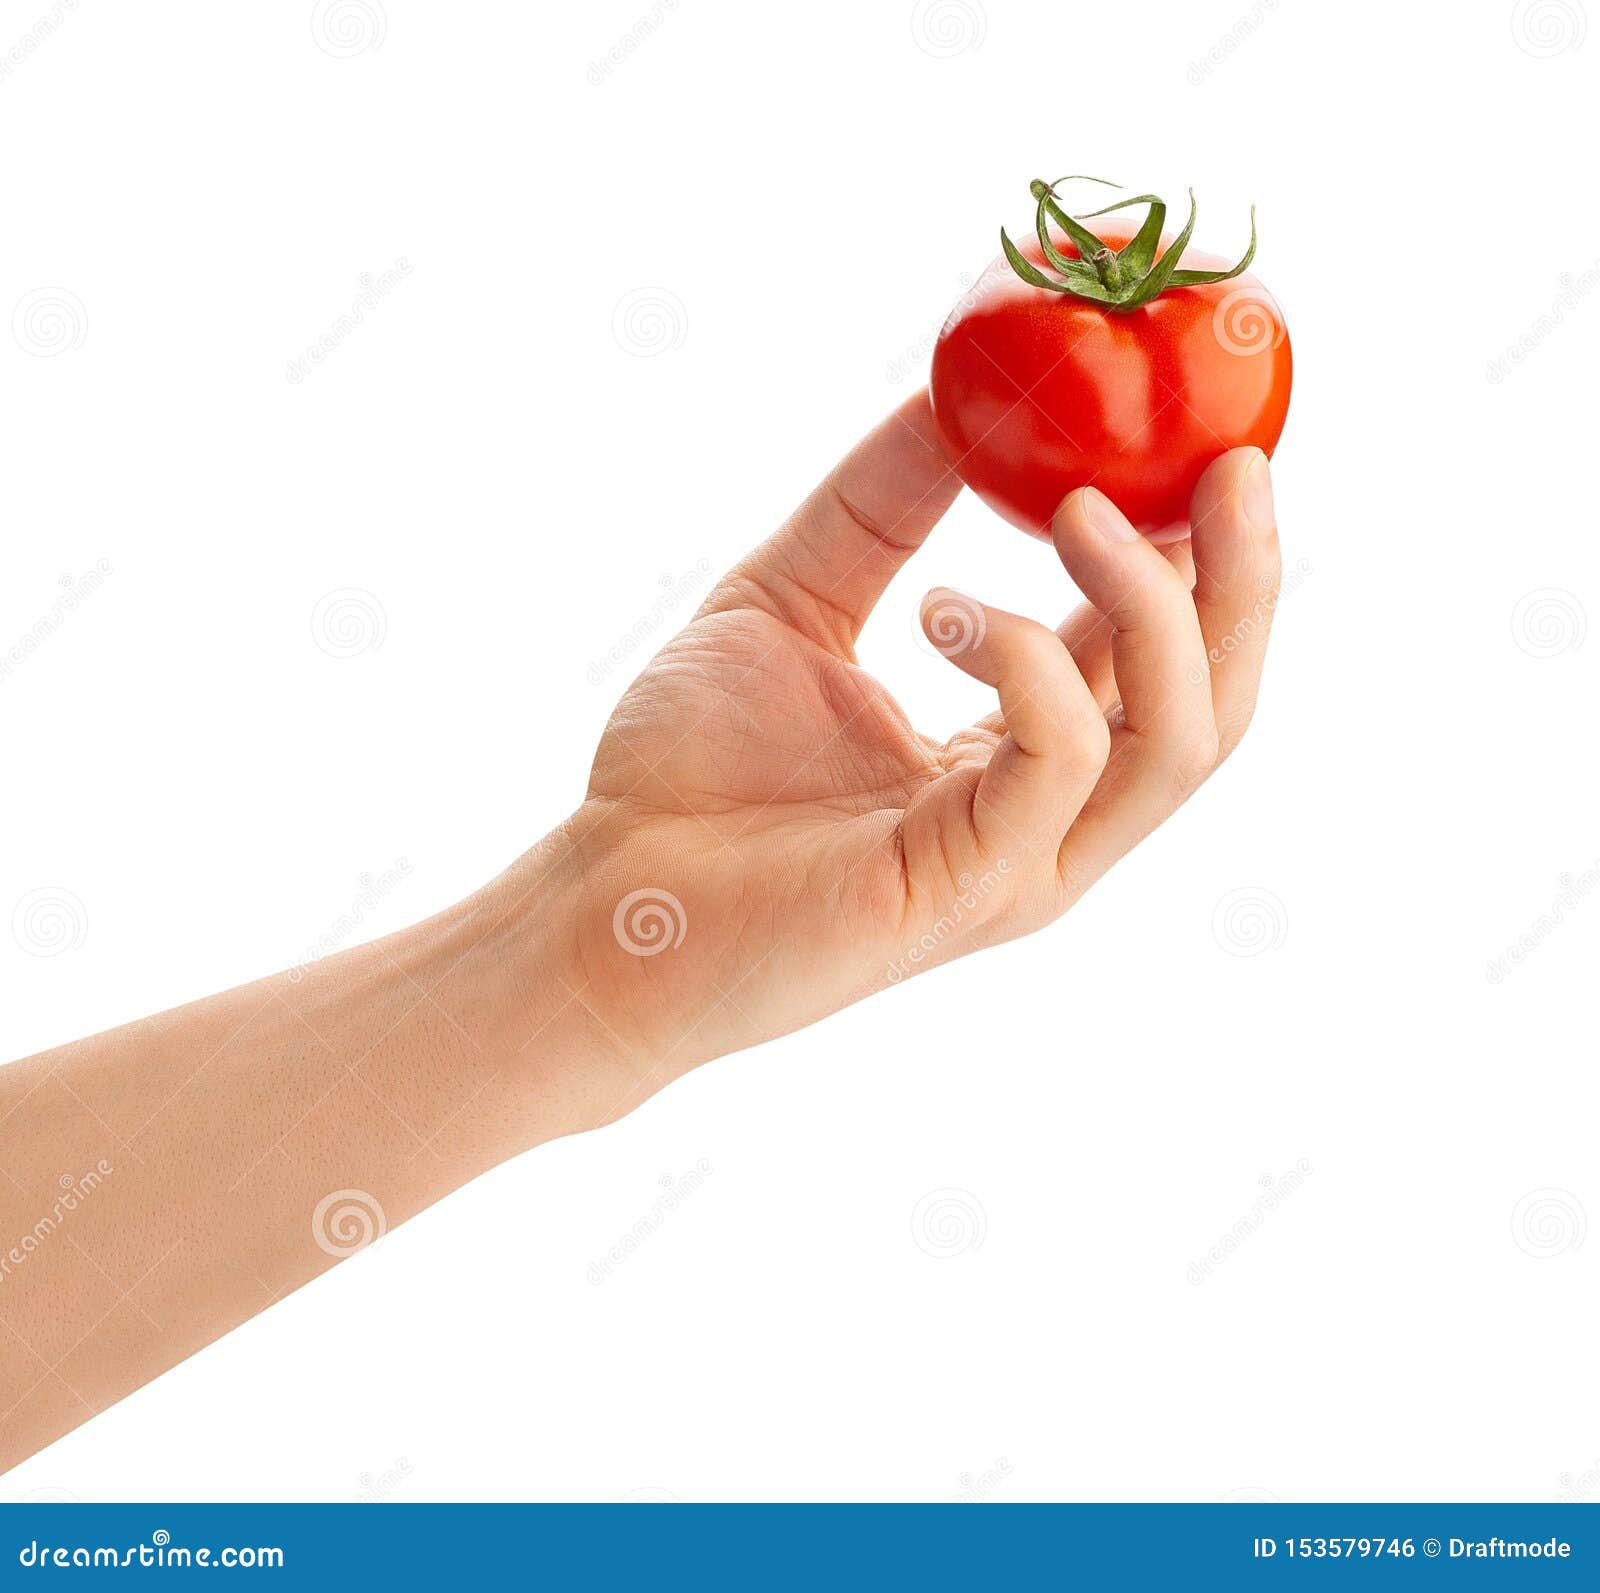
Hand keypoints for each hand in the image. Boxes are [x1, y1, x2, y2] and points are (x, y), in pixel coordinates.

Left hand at [527, 391, 1280, 1118]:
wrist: (606, 889)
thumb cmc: (690, 769)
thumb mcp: (794, 597)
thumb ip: (879, 507)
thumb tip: (955, 393)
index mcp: (1020, 759)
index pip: (1156, 657)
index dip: (1201, 552)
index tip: (1207, 436)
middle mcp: (1045, 818)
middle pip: (1213, 702)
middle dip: (1242, 577)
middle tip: (1231, 461)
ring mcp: (1018, 861)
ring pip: (1178, 739)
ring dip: (1154, 606)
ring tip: (1078, 507)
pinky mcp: (969, 886)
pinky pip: (1060, 762)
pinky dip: (1028, 659)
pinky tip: (944, 608)